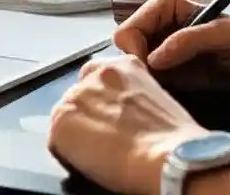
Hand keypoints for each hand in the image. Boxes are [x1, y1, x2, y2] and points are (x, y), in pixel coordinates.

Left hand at [48, 54, 208, 194]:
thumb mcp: (158, 100)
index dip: (104, 104)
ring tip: (100, 154)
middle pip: (78, 95)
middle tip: (106, 139)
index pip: (99, 80)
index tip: (112, 120)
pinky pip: (56, 142)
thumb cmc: (174, 140)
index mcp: (124, 65)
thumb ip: (134, 94)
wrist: (167, 157)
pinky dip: (67, 155)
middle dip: (87, 115)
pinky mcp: (62, 122)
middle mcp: (96, 73)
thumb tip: (123, 112)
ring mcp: (76, 96)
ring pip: (66, 117)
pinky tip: (91, 163)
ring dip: (77, 133)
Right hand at [114, 0, 229, 90]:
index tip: (149, 72)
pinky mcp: (169, 69)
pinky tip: (170, 93)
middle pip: (125, 47)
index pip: (129, 28)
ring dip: (143, 79)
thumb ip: (187, 41)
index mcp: (167, 4)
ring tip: (166, 88)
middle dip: (135, 66)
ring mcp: (162, 47)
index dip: (133, 51)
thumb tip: (153, 59)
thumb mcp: (222, 36)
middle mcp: (160, 23)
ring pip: (132, 66)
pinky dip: (152, 88)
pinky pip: (147, 80)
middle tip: (158, 83)